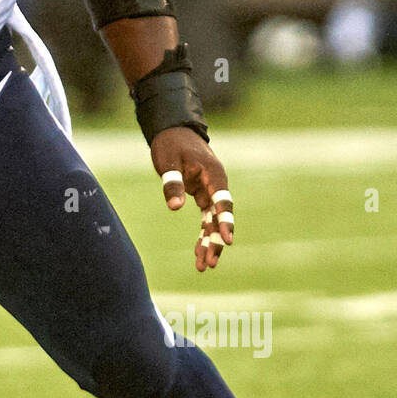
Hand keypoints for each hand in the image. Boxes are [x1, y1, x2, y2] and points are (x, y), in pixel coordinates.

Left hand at [151, 126, 233, 272]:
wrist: (173, 131)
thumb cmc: (171, 143)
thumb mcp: (168, 161)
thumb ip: (173, 183)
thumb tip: (175, 208)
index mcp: (213, 174)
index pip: (222, 202)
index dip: (225, 222)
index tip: (227, 240)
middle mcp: (215, 184)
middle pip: (220, 217)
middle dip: (216, 241)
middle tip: (210, 263)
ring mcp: (209, 190)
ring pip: (213, 222)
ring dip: (209, 243)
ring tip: (204, 267)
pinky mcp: (201, 194)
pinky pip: (205, 218)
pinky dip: (202, 234)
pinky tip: (198, 252)